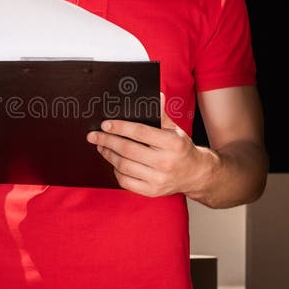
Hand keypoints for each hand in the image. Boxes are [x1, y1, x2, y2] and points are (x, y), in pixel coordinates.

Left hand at [86, 94, 206, 196]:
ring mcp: (158, 179)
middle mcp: (166, 162)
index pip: (140, 132)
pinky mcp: (152, 191)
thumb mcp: (175, 129)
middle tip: (94, 136)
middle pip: (128, 150)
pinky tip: (114, 162)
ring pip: (124, 166)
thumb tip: (156, 96)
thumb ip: (161, 114)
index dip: (120, 127)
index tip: (105, 124)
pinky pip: (126, 181)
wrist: (194, 174)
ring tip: (101, 146)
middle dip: (107, 141)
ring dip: (108, 155)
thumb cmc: (180, 148)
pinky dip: (116, 171)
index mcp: (172, 143)